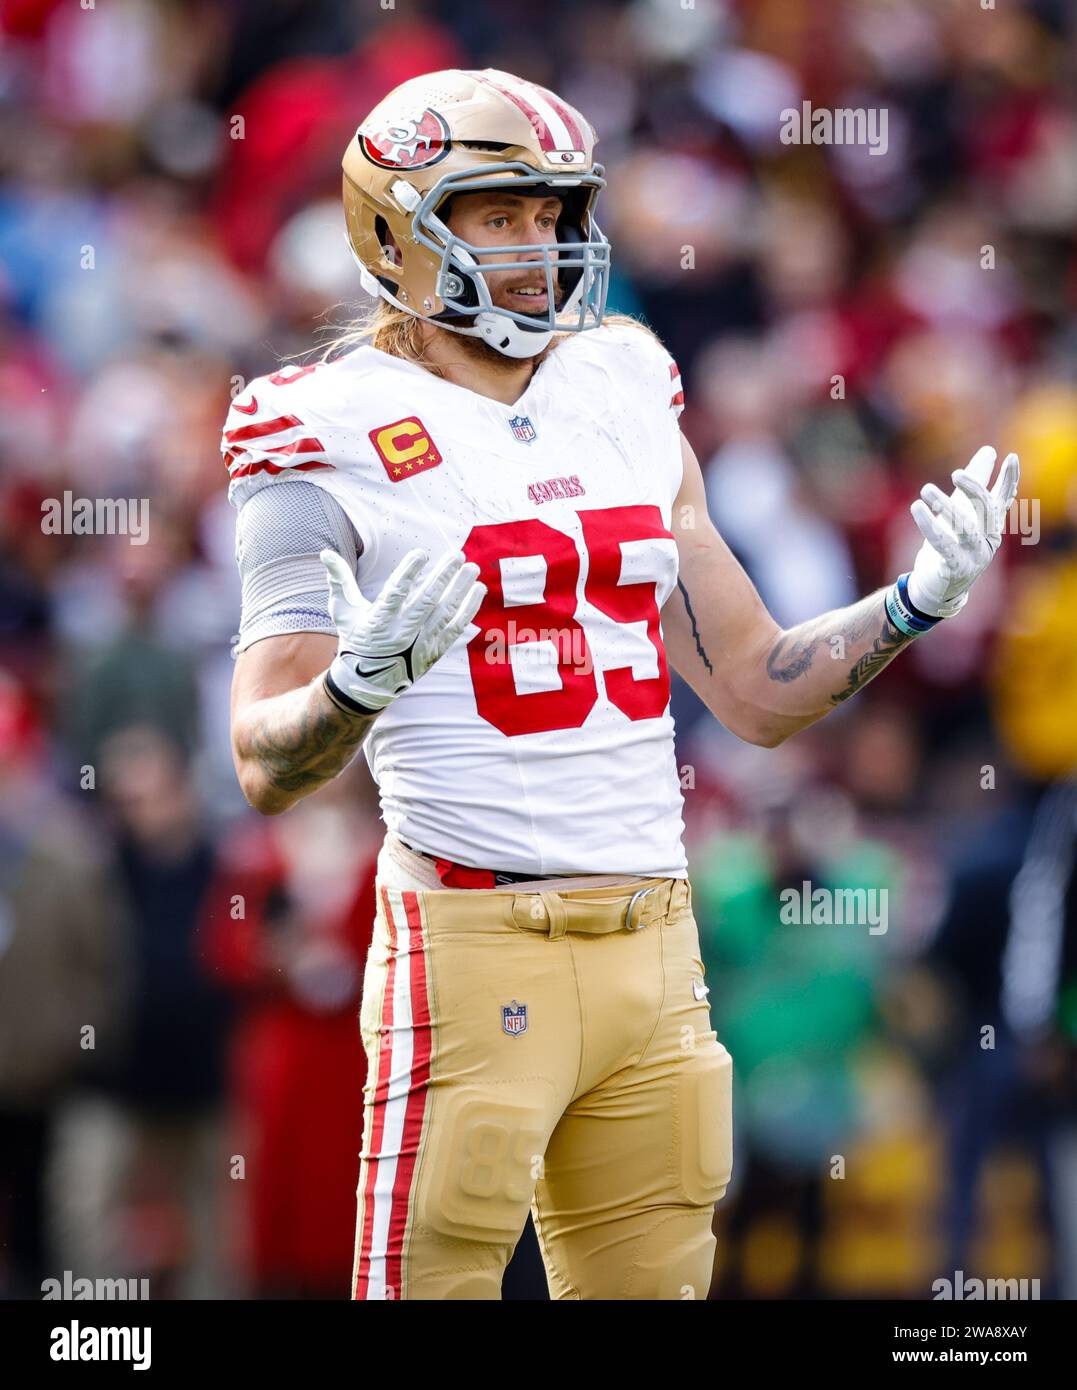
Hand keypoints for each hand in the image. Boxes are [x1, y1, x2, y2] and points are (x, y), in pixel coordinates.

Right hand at [321, 547, 483, 713]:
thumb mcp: (343, 612)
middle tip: (457, 554)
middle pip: (426, 601)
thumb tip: (325, 553)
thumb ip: (338, 581)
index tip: (421, 553)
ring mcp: (421, 643)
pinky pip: (456, 628)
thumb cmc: (355, 640)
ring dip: (460, 589)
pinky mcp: (435, 651)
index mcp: (378, 620)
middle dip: (443, 576)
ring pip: (445, 613)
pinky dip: (469, 609)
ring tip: (472, 567)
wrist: (368, 683)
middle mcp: (402, 632)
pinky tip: (478, 589)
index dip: (409, 573)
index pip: (395, 593)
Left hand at [907, 446, 1019, 617]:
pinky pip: (942, 544)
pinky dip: (929, 525)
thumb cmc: (951, 546)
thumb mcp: (962, 512)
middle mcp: (987, 541)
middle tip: (956, 473)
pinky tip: (917, 508)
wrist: (937, 590)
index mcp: (992, 527)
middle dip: (974, 489)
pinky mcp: (954, 568)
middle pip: (986, 510)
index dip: (1009, 480)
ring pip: (964, 526)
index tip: (1011, 458)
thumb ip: (974, 483)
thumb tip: (988, 451)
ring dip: (945, 505)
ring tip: (925, 490)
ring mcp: (973, 556)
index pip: (1004, 499)